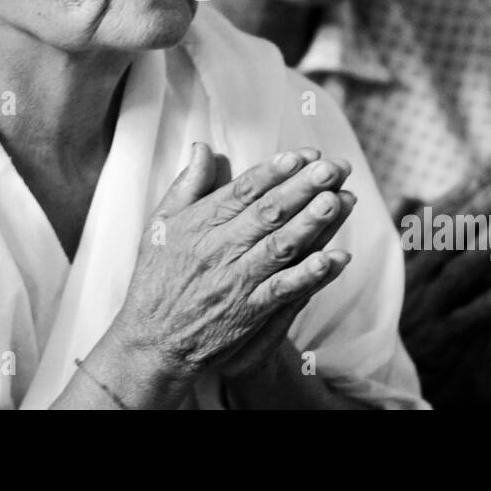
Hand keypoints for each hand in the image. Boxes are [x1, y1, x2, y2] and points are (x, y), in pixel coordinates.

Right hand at [110, 143, 356, 384]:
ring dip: (311, 223)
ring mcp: (237, 282)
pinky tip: (335, 259)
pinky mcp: (249, 312)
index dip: (274, 171)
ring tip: (338, 200)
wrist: (152, 343)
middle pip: (267, 213)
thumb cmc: (157, 280)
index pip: (242, 191)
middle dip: (303, 188)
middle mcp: (219, 250)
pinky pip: (283, 290)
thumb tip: (203, 148)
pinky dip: (310, 275)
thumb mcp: (160, 226)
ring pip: (280, 247)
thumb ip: (186, 186)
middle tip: (332, 168)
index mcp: (199, 224)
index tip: (301, 155)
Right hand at [398, 182, 490, 403]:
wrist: (395, 377)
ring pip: (459, 276)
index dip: (453, 201)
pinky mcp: (445, 342)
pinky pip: (476, 319)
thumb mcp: (395, 277)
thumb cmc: (399, 315)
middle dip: (477, 213)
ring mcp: (428, 313)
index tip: (479, 178)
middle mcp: (410, 285)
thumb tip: (411, 197)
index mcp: (397, 266)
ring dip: (489, 249)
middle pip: (445, 243)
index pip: (426, 225)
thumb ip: (406, 237)